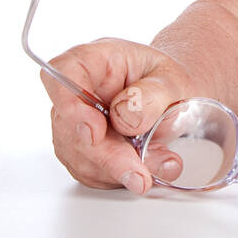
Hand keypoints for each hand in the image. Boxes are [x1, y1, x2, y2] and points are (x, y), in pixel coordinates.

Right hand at [42, 38, 197, 193]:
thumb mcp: (173, 81)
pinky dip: (120, 177)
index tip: (94, 131)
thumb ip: (152, 95)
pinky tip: (147, 168)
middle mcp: (78, 91)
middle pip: (69, 126)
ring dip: (117, 170)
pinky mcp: (82, 152)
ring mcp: (75, 123)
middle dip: (105, 155)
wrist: (173, 100)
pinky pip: (92, 172)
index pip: (64, 72)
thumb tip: (125, 116)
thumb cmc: (167, 83)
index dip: (70, 104)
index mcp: (96, 59)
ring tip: (159, 163)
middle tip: (138, 173)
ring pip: (78, 156)